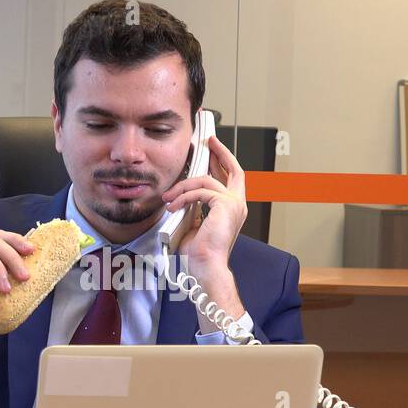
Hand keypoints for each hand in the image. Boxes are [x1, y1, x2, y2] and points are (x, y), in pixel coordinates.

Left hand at [160, 134, 247, 280]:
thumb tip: (183, 198)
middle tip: (209, 141)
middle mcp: (238, 205)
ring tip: (169, 198)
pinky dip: (183, 197)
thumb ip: (194, 208)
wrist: (206, 266)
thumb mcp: (195, 224)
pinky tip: (173, 206)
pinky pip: (200, 191)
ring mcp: (234, 204)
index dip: (223, 162)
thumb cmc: (201, 254)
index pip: (231, 180)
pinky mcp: (225, 205)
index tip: (213, 150)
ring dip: (183, 187)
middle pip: (233, 169)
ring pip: (207, 181)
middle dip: (220, 152)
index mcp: (232, 210)